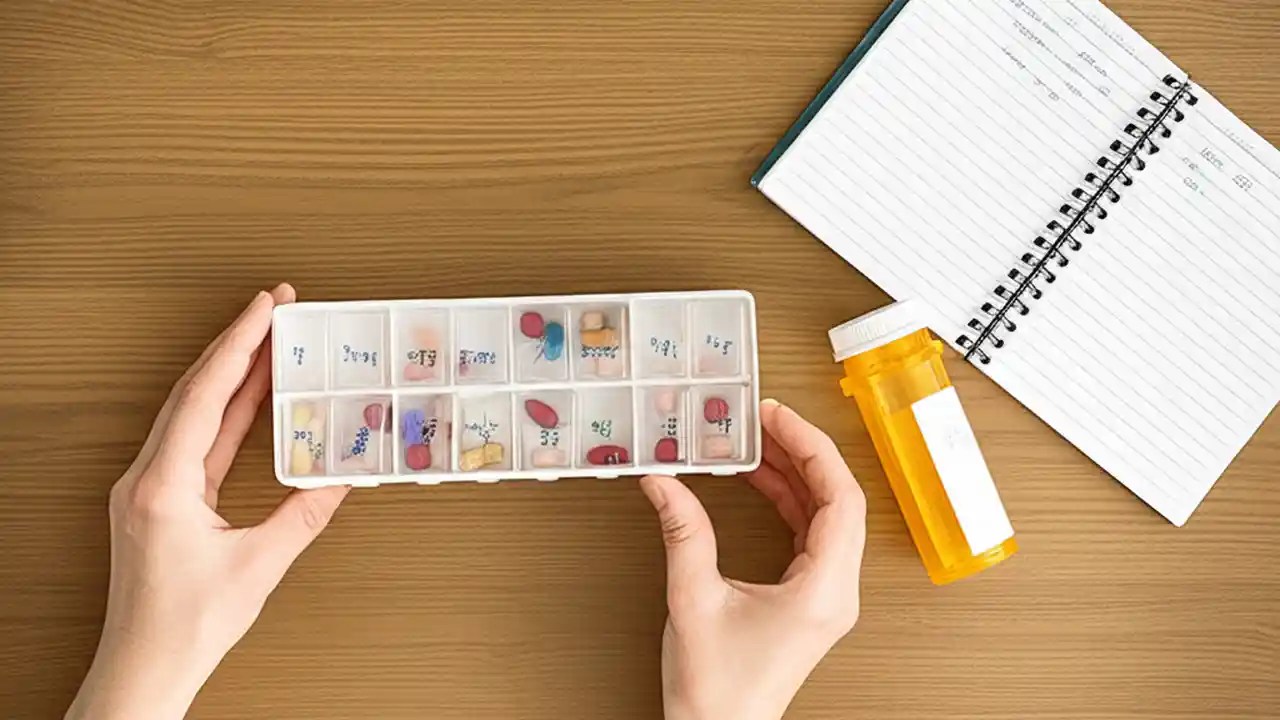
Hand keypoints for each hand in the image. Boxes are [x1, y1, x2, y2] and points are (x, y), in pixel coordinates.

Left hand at [67, 284, 350, 719]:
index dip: (237, 346)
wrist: (144, 668)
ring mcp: (149, 488)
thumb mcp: (259, 567)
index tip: (264, 308)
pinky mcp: (159, 501)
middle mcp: (147, 478)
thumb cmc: (186, 627)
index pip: (204, 397)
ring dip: (233, 374)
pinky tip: (252, 398)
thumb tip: (339, 478)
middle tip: (276, 308)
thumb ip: (303, 516)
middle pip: (195, 391)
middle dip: (238, 344)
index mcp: (162, 486)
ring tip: (271, 341)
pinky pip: (194, 440)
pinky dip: (226, 412)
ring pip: (192, 412)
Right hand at [639, 399, 865, 719]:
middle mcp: (836, 590)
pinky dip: (787, 501)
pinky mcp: (808, 598)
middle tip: (766, 418)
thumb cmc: (717, 689)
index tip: (779, 417)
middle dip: (803, 452)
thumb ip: (683, 532)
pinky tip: (759, 480)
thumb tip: (665, 480)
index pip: (839, 498)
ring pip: (825, 515)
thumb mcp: (693, 598)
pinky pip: (810, 534)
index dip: (812, 447)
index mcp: (824, 590)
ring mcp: (825, 595)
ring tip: (758, 440)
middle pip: (838, 500)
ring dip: (794, 474)